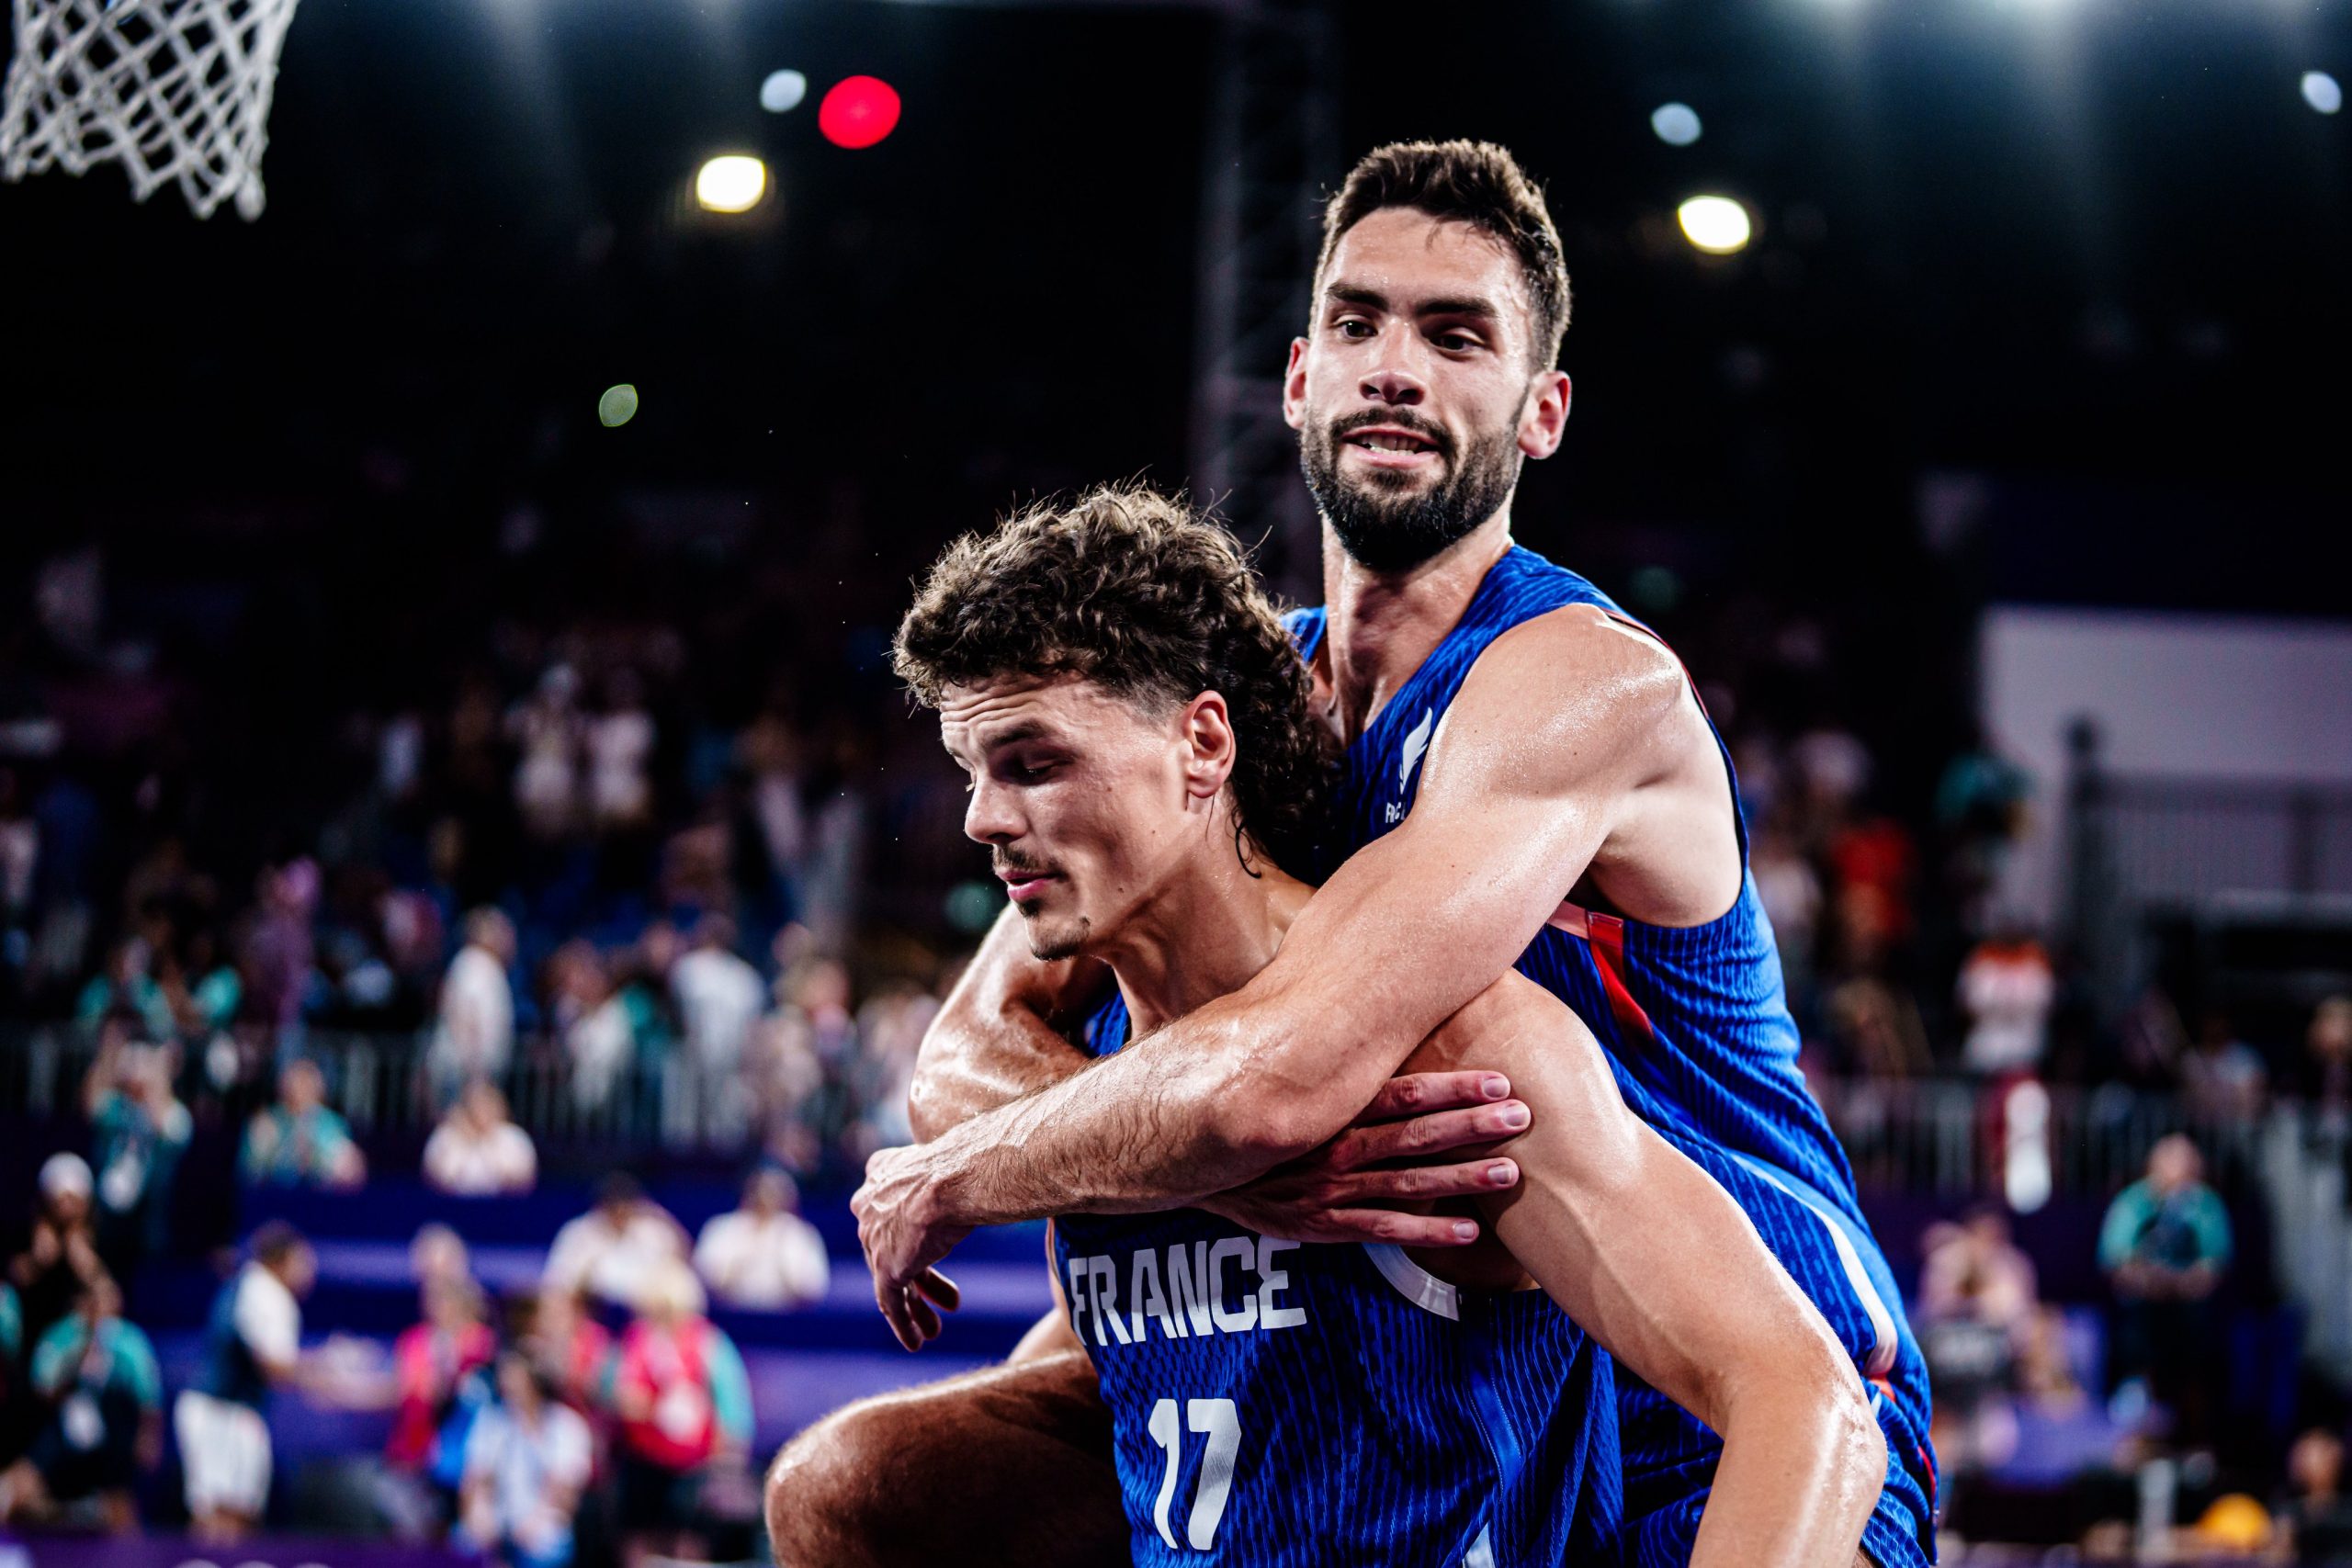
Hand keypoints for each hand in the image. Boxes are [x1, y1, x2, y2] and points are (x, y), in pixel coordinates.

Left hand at [851, 1144, 967, 1351]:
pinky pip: (891, 1303)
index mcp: (881, 1173)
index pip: (894, 1210)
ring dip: (916, 1306)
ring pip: (895, 1279)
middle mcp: (870, 1205)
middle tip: (950, 1298)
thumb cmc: (968, 1166)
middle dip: (921, 1277)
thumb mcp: (958, 1165)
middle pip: (895, 1248)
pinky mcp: (884, 1266)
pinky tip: (916, 1343)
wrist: (954, 1181)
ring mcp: (874, 1237)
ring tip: (934, 1330)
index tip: (934, 1251)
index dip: (915, 1235)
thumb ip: (958, 1177)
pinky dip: (903, 1324)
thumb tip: (1001, 1174)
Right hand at [1199, 1071, 1527, 1245]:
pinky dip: (1425, 1232)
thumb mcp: (1278, 1069)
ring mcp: (1326, 1189)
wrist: (1187, 1158)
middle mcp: (1331, 1146)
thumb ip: (1324, 1044)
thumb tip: (1359, 989)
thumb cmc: (1250, 1104)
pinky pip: (1379, 1231)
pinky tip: (1468, 1231)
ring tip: (1509, 1173)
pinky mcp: (1319, 1225)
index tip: (1497, 1079)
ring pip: (1404, 1185)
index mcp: (1329, 1105)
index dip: (1451, 1088)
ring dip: (1460, 1179)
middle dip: (1470, 1127)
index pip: (1398, 1093)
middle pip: (1412, 1137)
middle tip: (1520, 1116)